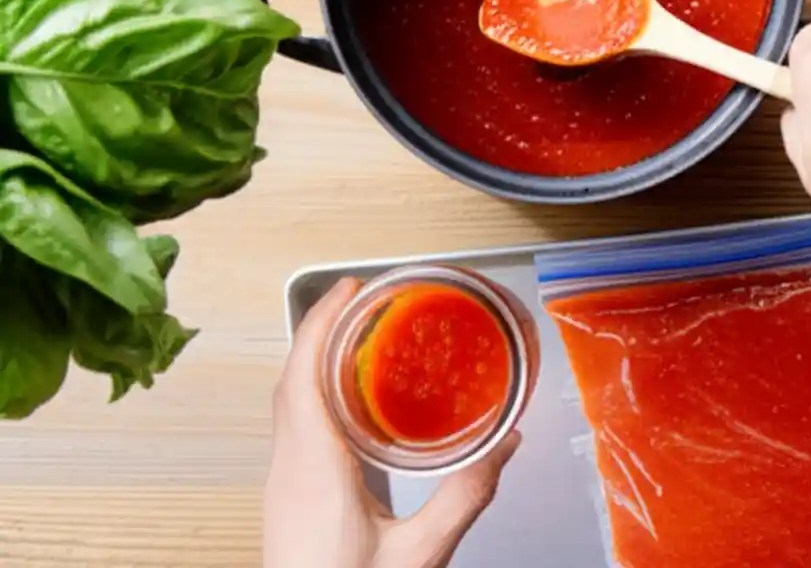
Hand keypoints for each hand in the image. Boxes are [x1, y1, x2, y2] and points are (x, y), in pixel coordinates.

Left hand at [264, 279, 520, 567]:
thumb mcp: (420, 554)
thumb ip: (465, 497)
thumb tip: (505, 446)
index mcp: (314, 471)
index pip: (303, 377)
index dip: (321, 324)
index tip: (350, 290)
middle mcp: (290, 468)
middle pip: (293, 377)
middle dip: (322, 327)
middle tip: (362, 298)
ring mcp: (284, 480)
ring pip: (290, 399)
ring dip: (316, 357)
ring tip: (359, 334)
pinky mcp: (290, 493)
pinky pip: (296, 422)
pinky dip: (316, 389)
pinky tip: (349, 395)